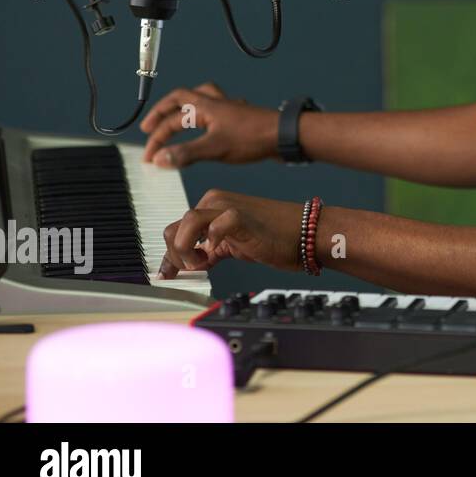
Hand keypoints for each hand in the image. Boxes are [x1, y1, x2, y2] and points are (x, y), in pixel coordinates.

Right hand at [140, 82, 279, 167]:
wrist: (285, 135)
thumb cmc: (254, 137)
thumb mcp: (215, 148)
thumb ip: (186, 154)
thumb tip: (160, 159)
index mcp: (204, 108)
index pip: (170, 121)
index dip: (157, 139)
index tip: (150, 158)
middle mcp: (215, 103)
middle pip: (181, 99)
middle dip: (162, 113)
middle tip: (149, 128)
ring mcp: (228, 109)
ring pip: (201, 98)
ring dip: (185, 107)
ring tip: (175, 118)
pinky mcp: (239, 117)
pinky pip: (217, 109)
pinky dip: (207, 115)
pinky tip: (210, 125)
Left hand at [160, 189, 303, 277]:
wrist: (306, 234)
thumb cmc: (273, 239)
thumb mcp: (230, 246)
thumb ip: (207, 251)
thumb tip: (183, 267)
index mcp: (211, 206)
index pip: (175, 229)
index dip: (169, 256)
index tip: (169, 275)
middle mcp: (215, 202)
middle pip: (173, 228)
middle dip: (175, 256)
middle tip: (192, 271)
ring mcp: (227, 207)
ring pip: (186, 223)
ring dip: (185, 250)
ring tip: (201, 265)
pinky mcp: (240, 217)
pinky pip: (214, 226)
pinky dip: (210, 243)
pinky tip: (217, 255)